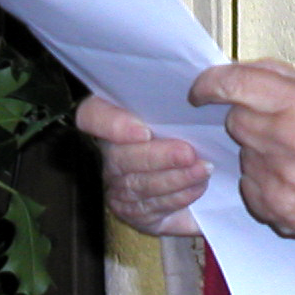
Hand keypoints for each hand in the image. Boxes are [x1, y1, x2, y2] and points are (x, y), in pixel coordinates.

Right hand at [78, 94, 207, 236]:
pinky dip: (178, 197)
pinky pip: (151, 207)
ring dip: (174, 178)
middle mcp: (108, 153)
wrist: (197, 174)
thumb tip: (203, 83)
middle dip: (156, 156)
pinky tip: (198, 186)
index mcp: (112, 116)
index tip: (143, 131)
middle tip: (188, 153)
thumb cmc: (187, 130)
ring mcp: (118, 186)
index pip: (91, 115)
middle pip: (119, 157)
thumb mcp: (183, 109)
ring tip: (203, 169)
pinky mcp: (133, 211)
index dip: (111, 123)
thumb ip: (181, 98)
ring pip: (137, 185)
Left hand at [190, 60, 294, 246]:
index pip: (236, 85)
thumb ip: (286, 84)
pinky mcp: (278, 211)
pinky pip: (250, 186)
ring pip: (243, 155)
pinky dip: (265, 181)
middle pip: (236, 121)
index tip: (202, 89)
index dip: (211, 84)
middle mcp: (289, 144)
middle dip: (250, 118)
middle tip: (281, 125)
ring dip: (260, 152)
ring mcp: (281, 182)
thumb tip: (243, 72)